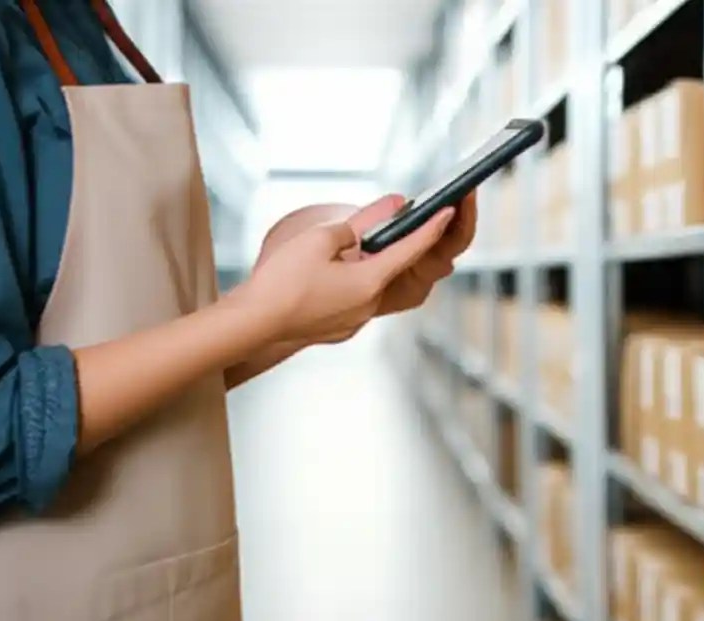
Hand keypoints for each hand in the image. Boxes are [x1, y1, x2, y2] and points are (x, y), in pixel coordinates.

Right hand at [256, 192, 476, 315]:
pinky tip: (338, 273)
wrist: (253, 325)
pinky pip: (358, 299)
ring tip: (364, 247)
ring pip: (376, 285)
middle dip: (404, 246)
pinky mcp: (341, 327)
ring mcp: (357, 319)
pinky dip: (357, 281)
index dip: (433, 227)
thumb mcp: (318, 239)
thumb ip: (358, 224)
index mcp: (370, 281)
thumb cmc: (281, 281)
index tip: (450, 210)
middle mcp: (371, 303)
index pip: (412, 249)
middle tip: (405, 223)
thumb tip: (387, 212)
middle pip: (396, 268)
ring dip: (377, 265)